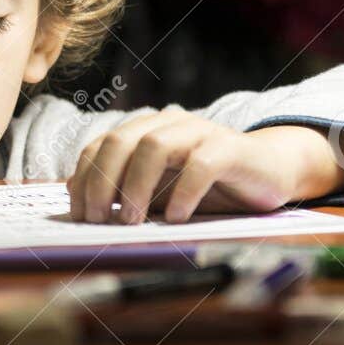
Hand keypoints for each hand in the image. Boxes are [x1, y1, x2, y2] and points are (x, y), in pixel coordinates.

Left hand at [66, 111, 343, 223]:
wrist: (269, 171)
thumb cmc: (209, 184)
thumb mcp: (159, 189)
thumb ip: (121, 186)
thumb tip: (74, 191)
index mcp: (147, 130)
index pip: (102, 146)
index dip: (85, 179)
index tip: (80, 215)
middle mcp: (169, 124)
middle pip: (121, 141)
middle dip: (103, 182)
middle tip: (99, 220)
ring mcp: (200, 131)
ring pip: (154, 146)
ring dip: (136, 186)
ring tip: (132, 220)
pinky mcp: (230, 148)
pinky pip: (200, 164)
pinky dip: (184, 192)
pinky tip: (177, 218)